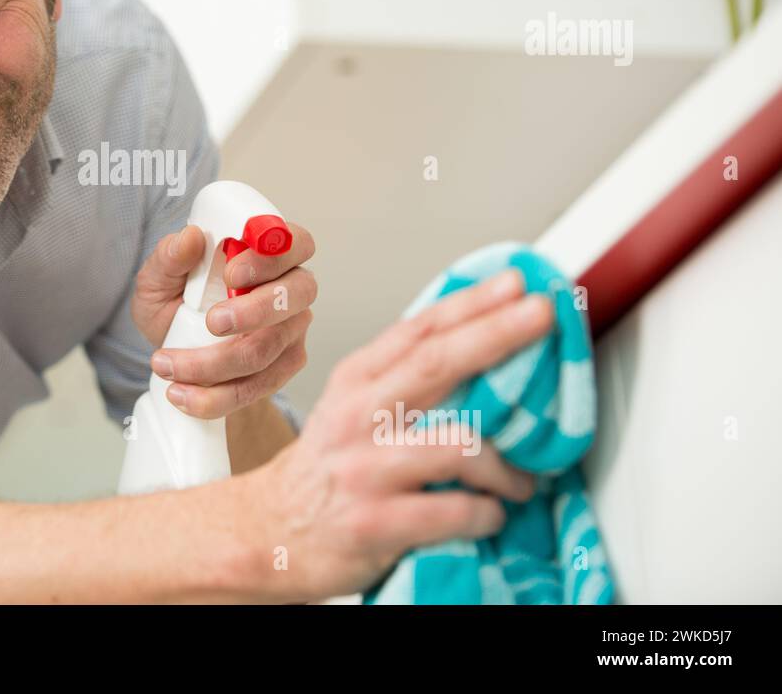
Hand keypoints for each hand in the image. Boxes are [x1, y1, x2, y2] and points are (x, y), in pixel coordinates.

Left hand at [130, 223, 316, 419]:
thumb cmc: (173, 301)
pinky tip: (183, 395)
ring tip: (167, 365)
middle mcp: (290, 289)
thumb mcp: (159, 277)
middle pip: (298, 296)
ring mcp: (290, 331)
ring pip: (269, 350)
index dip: (271, 258)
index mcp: (269, 253)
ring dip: (214, 364)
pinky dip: (216, 396)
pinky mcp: (281, 368)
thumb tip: (191, 238)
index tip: (232, 273)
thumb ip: (170, 256)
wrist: (176, 350)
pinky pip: (258, 387)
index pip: (295, 242)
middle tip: (211, 323)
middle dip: (254, 312)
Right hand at [237, 267, 555, 602]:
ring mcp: (364, 469)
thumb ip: (406, 378)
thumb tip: (486, 343)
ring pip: (457, 445)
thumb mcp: (355, 407)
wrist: (271, 531)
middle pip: (435, 364)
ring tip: (523, 480)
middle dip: (496, 333)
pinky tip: (490, 514)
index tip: (516, 283)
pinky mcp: (373, 522)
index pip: (419, 330)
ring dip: (507, 464)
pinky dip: (486, 513)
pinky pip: (453, 511)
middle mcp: (357, 416)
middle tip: (543, 313)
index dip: (471, 303)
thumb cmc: (330, 466)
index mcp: (357, 380)